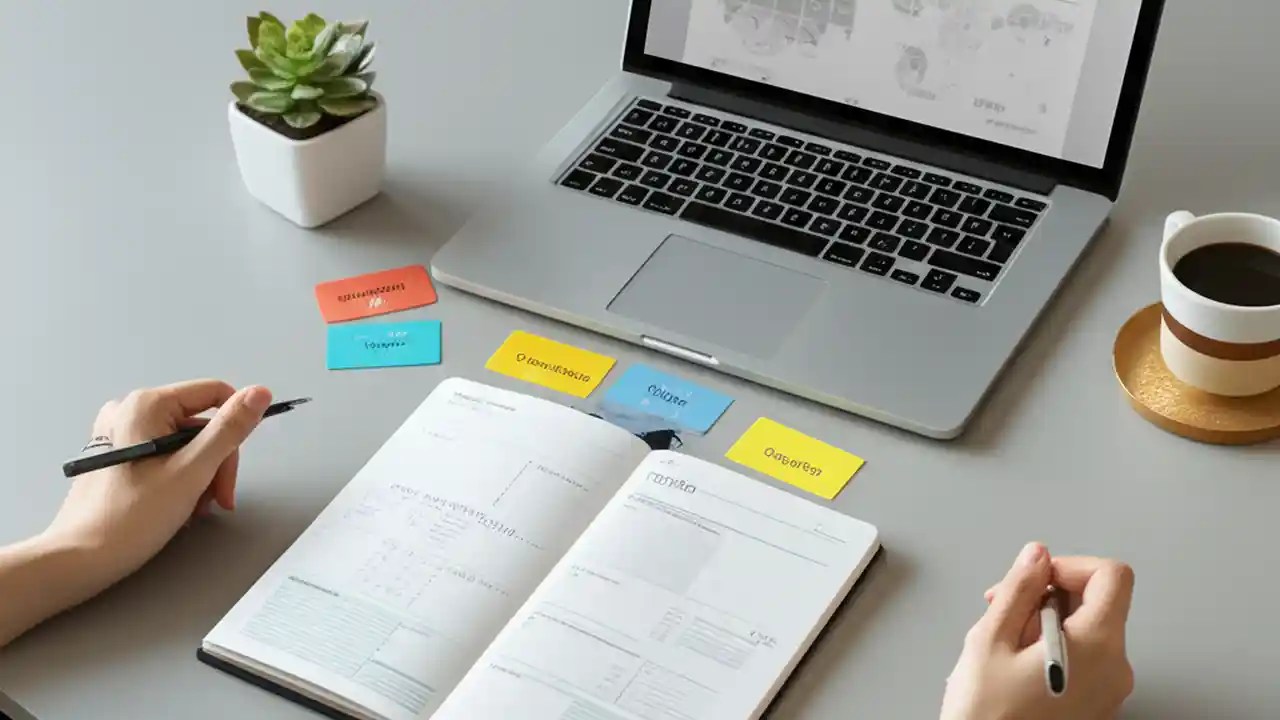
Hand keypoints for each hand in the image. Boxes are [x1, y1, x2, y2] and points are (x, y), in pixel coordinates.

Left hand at [42, 379, 271, 589]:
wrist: (79, 559)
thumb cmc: (132, 516)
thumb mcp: (192, 471)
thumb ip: (229, 430)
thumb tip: (259, 392)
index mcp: (146, 404)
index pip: (214, 393)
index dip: (236, 427)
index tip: (235, 468)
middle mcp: (129, 410)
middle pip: (200, 423)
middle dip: (217, 463)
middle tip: (218, 500)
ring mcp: (120, 433)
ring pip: (185, 443)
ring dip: (201, 476)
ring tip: (194, 508)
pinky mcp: (117, 454)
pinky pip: (165, 455)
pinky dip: (180, 478)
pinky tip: (178, 505)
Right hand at [940, 543, 1135, 719]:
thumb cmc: (988, 717)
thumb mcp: (990, 639)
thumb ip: (1019, 588)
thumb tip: (1036, 557)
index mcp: (1097, 646)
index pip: (1111, 575)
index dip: (1070, 565)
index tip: (1036, 577)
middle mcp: (1116, 669)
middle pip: (1098, 603)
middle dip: (1049, 595)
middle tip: (1004, 610)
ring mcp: (1110, 692)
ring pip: (1087, 631)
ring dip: (1046, 624)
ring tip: (1004, 647)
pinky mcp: (1096, 707)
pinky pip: (1085, 660)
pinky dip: (1054, 650)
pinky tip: (1016, 669)